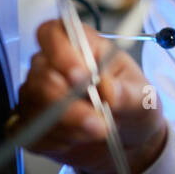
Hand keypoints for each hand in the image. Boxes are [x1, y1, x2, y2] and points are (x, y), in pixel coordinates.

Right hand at [11, 18, 167, 173]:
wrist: (129, 141)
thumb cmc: (134, 106)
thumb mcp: (144, 98)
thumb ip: (128, 93)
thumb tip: (109, 88)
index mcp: (82, 46)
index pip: (53, 33)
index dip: (61, 53)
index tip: (81, 76)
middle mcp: (53, 65)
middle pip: (41, 75)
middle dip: (69, 103)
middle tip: (99, 121)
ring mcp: (38, 94)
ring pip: (35, 105)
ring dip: (69, 124)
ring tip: (98, 130)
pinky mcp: (31, 123)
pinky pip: (30, 132)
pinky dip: (56, 140)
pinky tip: (78, 139)